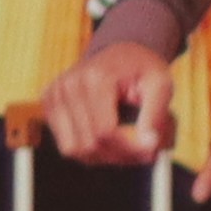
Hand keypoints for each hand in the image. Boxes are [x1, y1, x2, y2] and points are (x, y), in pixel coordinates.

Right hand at [31, 40, 175, 166]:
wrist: (120, 54)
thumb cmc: (142, 68)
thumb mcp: (161, 85)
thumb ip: (156, 116)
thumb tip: (149, 145)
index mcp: (94, 78)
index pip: (105, 132)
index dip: (129, 149)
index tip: (150, 151)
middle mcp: (68, 85)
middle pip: (90, 144)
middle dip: (120, 155)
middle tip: (142, 151)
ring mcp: (54, 95)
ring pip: (75, 150)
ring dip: (103, 156)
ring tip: (125, 144)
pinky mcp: (49, 105)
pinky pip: (67, 145)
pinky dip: (89, 150)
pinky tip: (107, 138)